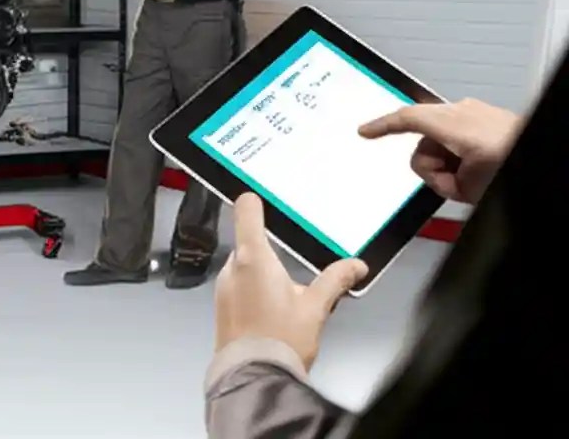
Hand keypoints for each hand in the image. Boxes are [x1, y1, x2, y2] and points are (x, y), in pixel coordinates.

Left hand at [215, 193, 368, 369]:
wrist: (252, 377)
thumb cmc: (279, 342)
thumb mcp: (316, 307)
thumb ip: (335, 281)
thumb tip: (354, 266)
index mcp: (254, 259)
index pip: (246, 212)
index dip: (254, 202)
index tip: (260, 198)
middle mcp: (233, 269)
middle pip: (249, 244)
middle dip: (270, 254)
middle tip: (291, 269)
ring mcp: (223, 288)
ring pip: (244, 268)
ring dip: (261, 275)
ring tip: (284, 299)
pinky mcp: (221, 306)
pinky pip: (238, 288)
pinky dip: (252, 292)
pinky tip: (271, 312)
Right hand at [357, 98, 521, 204]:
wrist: (544, 160)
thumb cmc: (510, 164)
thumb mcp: (465, 184)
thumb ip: (438, 174)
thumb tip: (435, 174)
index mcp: (454, 121)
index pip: (406, 119)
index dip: (380, 126)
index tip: (364, 131)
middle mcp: (464, 111)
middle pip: (424, 142)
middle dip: (434, 168)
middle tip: (454, 184)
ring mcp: (478, 112)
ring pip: (442, 144)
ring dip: (452, 167)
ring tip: (475, 180)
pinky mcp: (488, 118)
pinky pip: (459, 139)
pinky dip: (463, 158)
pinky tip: (482, 170)